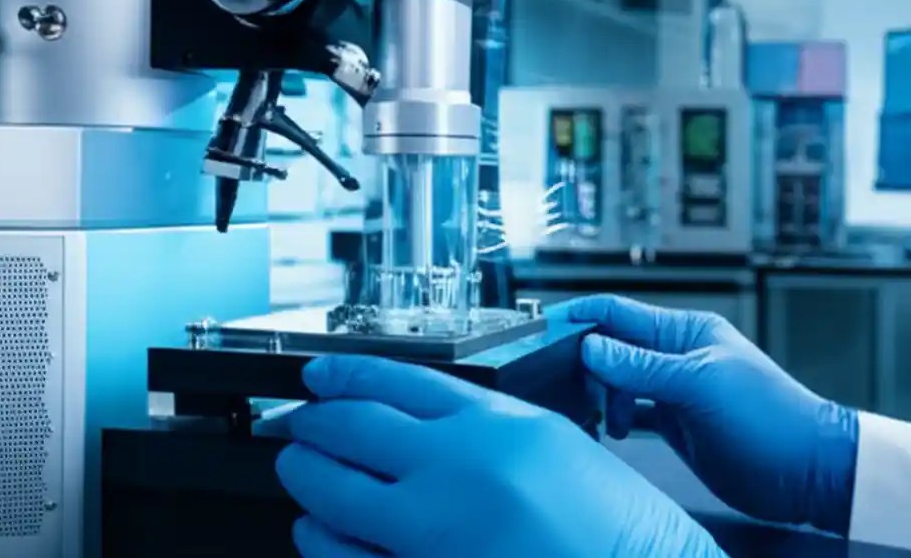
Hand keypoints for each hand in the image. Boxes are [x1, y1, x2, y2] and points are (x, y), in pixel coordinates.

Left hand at [276, 354, 725, 557]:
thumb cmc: (613, 524)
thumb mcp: (554, 443)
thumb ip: (483, 423)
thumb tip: (414, 417)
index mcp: (495, 426)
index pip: (395, 380)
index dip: (343, 372)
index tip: (318, 374)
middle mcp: (457, 473)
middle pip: (350, 427)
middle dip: (310, 421)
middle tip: (296, 422)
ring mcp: (434, 533)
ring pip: (332, 491)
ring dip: (306, 475)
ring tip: (302, 470)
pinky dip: (320, 538)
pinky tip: (318, 530)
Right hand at [554, 295, 858, 534]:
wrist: (804, 469)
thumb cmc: (768, 416)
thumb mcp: (700, 383)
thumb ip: (642, 366)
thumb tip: (591, 347)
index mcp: (685, 332)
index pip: (619, 312)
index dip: (580, 315)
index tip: (543, 327)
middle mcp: (676, 356)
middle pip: (613, 348)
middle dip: (586, 362)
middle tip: (569, 387)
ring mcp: (675, 392)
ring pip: (618, 382)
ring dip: (600, 395)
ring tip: (599, 417)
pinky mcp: (675, 425)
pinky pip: (631, 414)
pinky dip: (613, 419)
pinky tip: (606, 429)